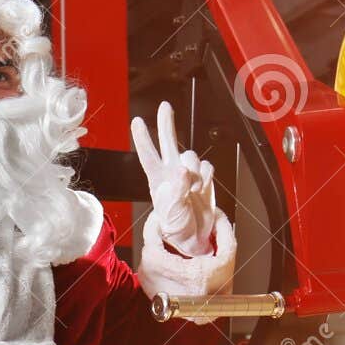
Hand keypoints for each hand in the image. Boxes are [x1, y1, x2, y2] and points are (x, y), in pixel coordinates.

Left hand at [131, 101, 217, 255]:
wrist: (196, 237)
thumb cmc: (177, 227)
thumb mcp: (171, 213)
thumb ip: (177, 190)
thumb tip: (182, 170)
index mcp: (158, 180)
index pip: (148, 156)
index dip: (142, 138)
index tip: (136, 121)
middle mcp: (171, 173)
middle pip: (168, 142)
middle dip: (166, 123)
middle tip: (164, 106)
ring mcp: (189, 174)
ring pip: (192, 156)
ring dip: (194, 171)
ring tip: (192, 190)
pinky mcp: (204, 178)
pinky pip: (207, 167)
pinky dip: (206, 178)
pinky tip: (201, 190)